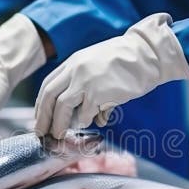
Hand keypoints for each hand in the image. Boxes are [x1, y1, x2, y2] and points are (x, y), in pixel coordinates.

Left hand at [34, 13, 188, 138]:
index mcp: (73, 62)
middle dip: (43, 118)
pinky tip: (93, 121)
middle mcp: (75, 70)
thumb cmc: (128, 61)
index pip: (48, 85)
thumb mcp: (98, 64)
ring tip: (60, 135)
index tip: (40, 118)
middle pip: (49, 96)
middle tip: (42, 132)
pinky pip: (86, 114)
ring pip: (62, 107)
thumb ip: (87, 84)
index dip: (41, 105)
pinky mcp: (99, 93)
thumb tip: (90, 115)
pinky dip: (86, 121)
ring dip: (59, 124)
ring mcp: (86, 81)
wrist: (148, 53)